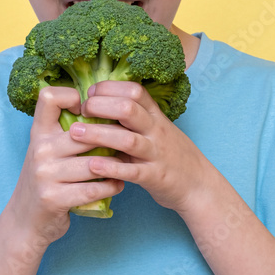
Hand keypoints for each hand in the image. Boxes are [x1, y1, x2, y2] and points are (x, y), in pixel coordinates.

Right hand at [7, 85, 125, 244]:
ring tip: (125, 165)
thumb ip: (65, 131)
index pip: (49, 97)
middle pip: (85, 132)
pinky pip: (94, 189)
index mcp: (38, 133)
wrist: (25, 220)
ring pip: (94, 163)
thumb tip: (102, 106)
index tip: (88, 112)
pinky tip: (117, 184)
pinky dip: (112, 186)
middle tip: (127, 141)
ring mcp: (45, 175)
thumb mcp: (47, 150)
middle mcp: (40, 150)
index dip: (72, 96)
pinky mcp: (54, 198)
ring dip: (116, 166)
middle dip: (111, 137)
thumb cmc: (46, 180)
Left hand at [69, 81, 210, 215]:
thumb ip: (135, 118)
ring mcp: (156, 154)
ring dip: (99, 134)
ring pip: (127, 140)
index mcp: (156, 117)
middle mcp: (157, 131)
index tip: (90, 92)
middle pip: (128, 109)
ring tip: (75, 133)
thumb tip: (101, 103)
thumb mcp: (158, 130)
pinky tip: (93, 166)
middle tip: (81, 110)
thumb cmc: (172, 155)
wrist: (200, 186)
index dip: (110, 87)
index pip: (134, 91)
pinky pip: (132, 172)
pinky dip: (112, 168)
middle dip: (101, 105)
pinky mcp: (154, 177)